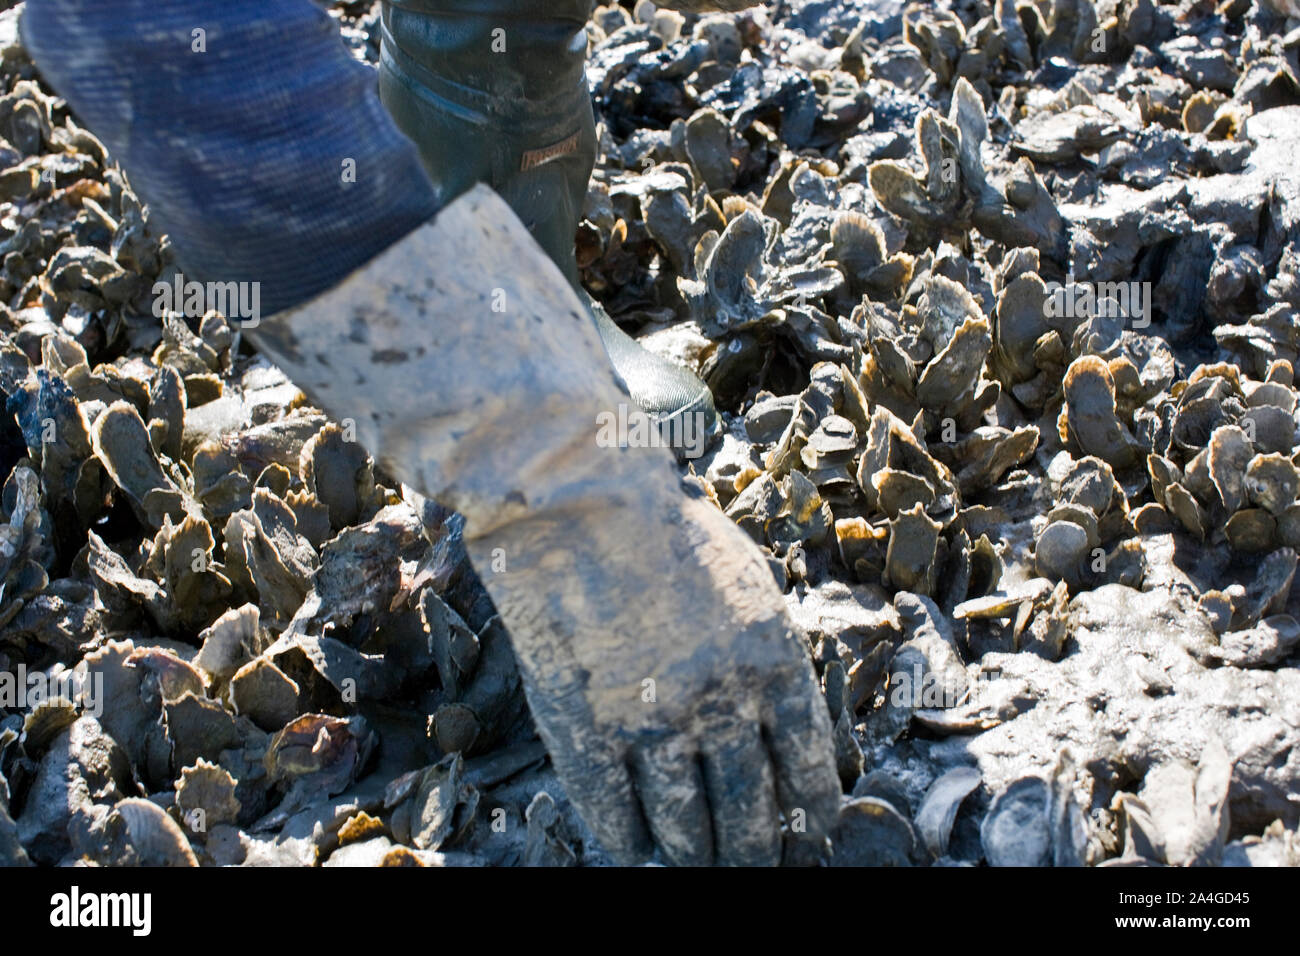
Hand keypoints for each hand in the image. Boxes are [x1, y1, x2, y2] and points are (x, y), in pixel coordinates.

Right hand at [467, 487, 839, 865]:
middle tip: (750, 860)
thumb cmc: (665, 528)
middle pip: (750, 813)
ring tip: (694, 861)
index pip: (807, 770)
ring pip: (686, 826)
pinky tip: (632, 847)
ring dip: (694, 853)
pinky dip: (627, 839)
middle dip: (754, 848)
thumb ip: (766, 652)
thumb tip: (780, 715)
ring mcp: (653, 724)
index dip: (808, 815)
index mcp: (774, 665)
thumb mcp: (748, 582)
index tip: (806, 833)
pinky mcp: (589, 730)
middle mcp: (723, 706)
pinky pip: (615, 811)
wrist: (581, 502)